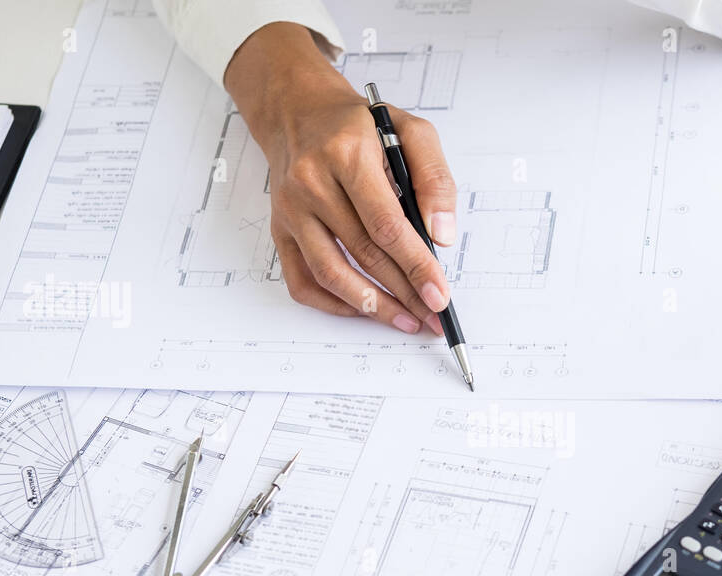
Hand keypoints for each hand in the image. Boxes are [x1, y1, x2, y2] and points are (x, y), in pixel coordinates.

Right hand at [224, 22, 455, 334]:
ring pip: (330, 273)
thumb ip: (433, 179)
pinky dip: (332, 304)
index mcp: (347, 153)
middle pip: (363, 253)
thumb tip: (441, 235)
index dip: (416, 264)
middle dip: (404, 292)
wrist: (298, 110)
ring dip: (372, 306)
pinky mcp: (280, 229)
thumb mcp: (410, 131)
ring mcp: (291, 209)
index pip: (386, 224)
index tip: (439, 292)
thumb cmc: (357, 124)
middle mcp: (312, 182)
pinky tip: (363, 310)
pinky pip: (301, 280)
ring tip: (404, 319)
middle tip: (432, 314)